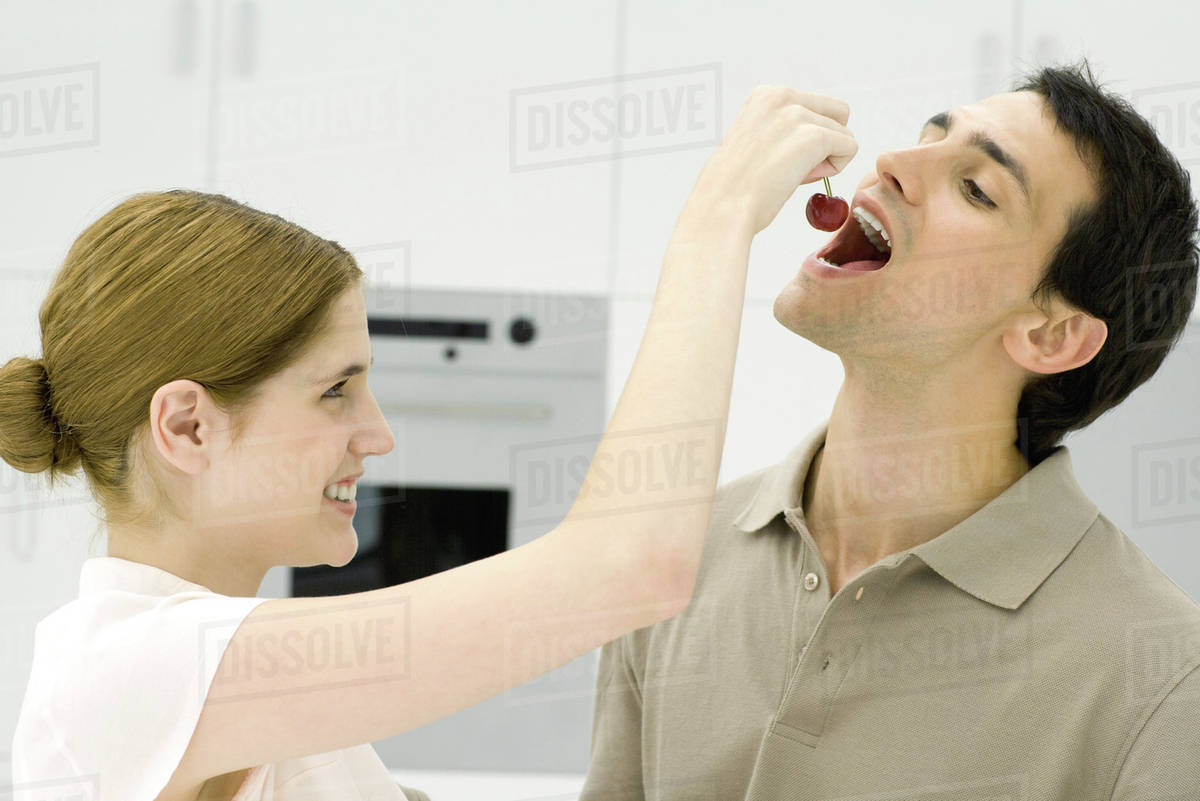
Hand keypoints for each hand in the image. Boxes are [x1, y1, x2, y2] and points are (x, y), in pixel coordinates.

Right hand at [679, 86, 857, 239]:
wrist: (722, 208)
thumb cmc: (732, 188)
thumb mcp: (750, 141)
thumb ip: (778, 130)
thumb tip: (813, 138)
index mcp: (765, 96)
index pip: (812, 107)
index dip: (803, 138)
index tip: (778, 158)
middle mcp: (782, 96)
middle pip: (837, 113)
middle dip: (825, 142)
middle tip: (795, 167)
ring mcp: (798, 115)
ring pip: (843, 134)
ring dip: (826, 159)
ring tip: (792, 176)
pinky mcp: (814, 136)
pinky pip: (849, 148)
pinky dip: (835, 169)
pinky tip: (803, 180)